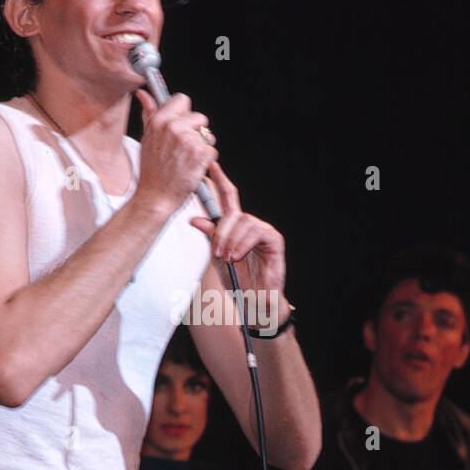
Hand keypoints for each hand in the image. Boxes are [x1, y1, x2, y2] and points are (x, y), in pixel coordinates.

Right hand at [133, 89, 217, 213]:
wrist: (155, 198)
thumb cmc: (152, 172)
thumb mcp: (147, 139)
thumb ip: (149, 112)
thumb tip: (144, 93)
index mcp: (158, 121)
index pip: (182, 100)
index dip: (185, 114)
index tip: (182, 126)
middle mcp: (172, 127)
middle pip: (200, 117)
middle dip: (197, 133)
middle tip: (184, 150)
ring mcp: (187, 140)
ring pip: (207, 136)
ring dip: (202, 148)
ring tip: (187, 161)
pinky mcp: (200, 153)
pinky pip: (212, 151)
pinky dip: (206, 161)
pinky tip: (193, 169)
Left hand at [189, 161, 288, 308]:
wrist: (253, 302)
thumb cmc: (237, 281)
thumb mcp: (218, 257)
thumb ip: (210, 237)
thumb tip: (195, 220)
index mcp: (235, 227)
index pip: (228, 198)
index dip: (219, 181)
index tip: (210, 167)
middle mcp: (250, 226)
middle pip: (233, 212)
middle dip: (221, 229)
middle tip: (216, 250)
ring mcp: (263, 232)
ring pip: (244, 221)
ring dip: (231, 239)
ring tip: (227, 257)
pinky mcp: (274, 240)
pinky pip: (256, 232)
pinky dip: (243, 243)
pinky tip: (237, 255)